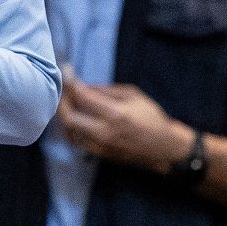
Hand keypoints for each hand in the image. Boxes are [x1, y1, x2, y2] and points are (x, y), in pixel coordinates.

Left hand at [58, 78, 195, 172]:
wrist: (164, 147)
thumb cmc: (151, 117)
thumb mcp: (133, 95)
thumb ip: (105, 90)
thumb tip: (82, 85)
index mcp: (115, 114)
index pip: (83, 96)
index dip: (71, 81)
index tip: (66, 71)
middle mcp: (105, 132)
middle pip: (69, 118)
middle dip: (62, 102)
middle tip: (65, 91)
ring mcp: (101, 146)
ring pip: (70, 131)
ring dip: (66, 115)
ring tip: (70, 103)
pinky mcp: (100, 154)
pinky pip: (78, 140)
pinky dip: (73, 128)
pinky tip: (77, 119)